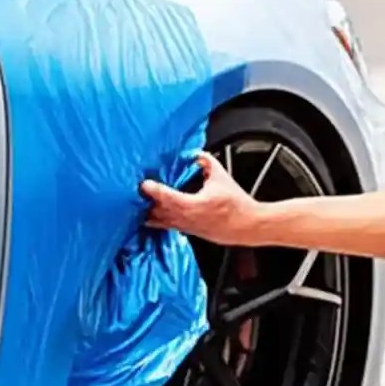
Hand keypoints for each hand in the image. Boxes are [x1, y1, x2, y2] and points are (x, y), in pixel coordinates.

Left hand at [141, 152, 265, 246]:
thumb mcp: (221, 177)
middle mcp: (188, 219)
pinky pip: (167, 226)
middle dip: (146, 202)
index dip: (154, 191)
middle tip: (135, 192)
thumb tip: (193, 153)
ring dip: (148, 213)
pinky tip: (148, 214)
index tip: (144, 184)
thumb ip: (206, 162)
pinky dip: (156, 220)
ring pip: (161, 222)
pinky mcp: (188, 232)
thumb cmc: (237, 203)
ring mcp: (187, 228)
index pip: (169, 198)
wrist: (249, 226)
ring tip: (136, 203)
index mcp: (195, 205)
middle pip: (159, 212)